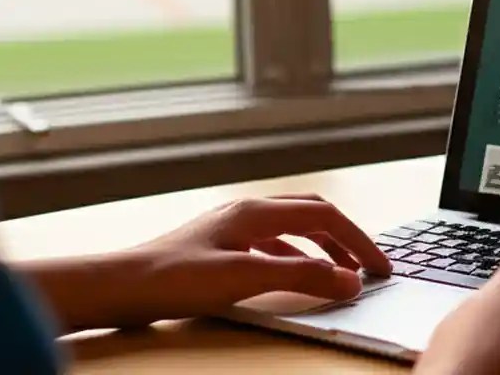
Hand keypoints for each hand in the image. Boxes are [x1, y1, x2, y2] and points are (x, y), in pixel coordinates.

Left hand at [25, 194, 390, 329]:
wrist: (119, 287)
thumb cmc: (171, 278)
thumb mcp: (244, 279)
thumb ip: (300, 277)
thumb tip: (348, 279)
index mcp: (254, 212)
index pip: (324, 215)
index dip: (357, 240)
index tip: (379, 267)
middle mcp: (245, 213)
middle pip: (311, 216)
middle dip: (345, 239)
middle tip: (369, 267)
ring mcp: (230, 229)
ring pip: (291, 232)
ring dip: (321, 250)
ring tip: (340, 274)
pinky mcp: (218, 248)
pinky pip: (270, 247)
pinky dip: (294, 260)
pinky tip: (294, 278)